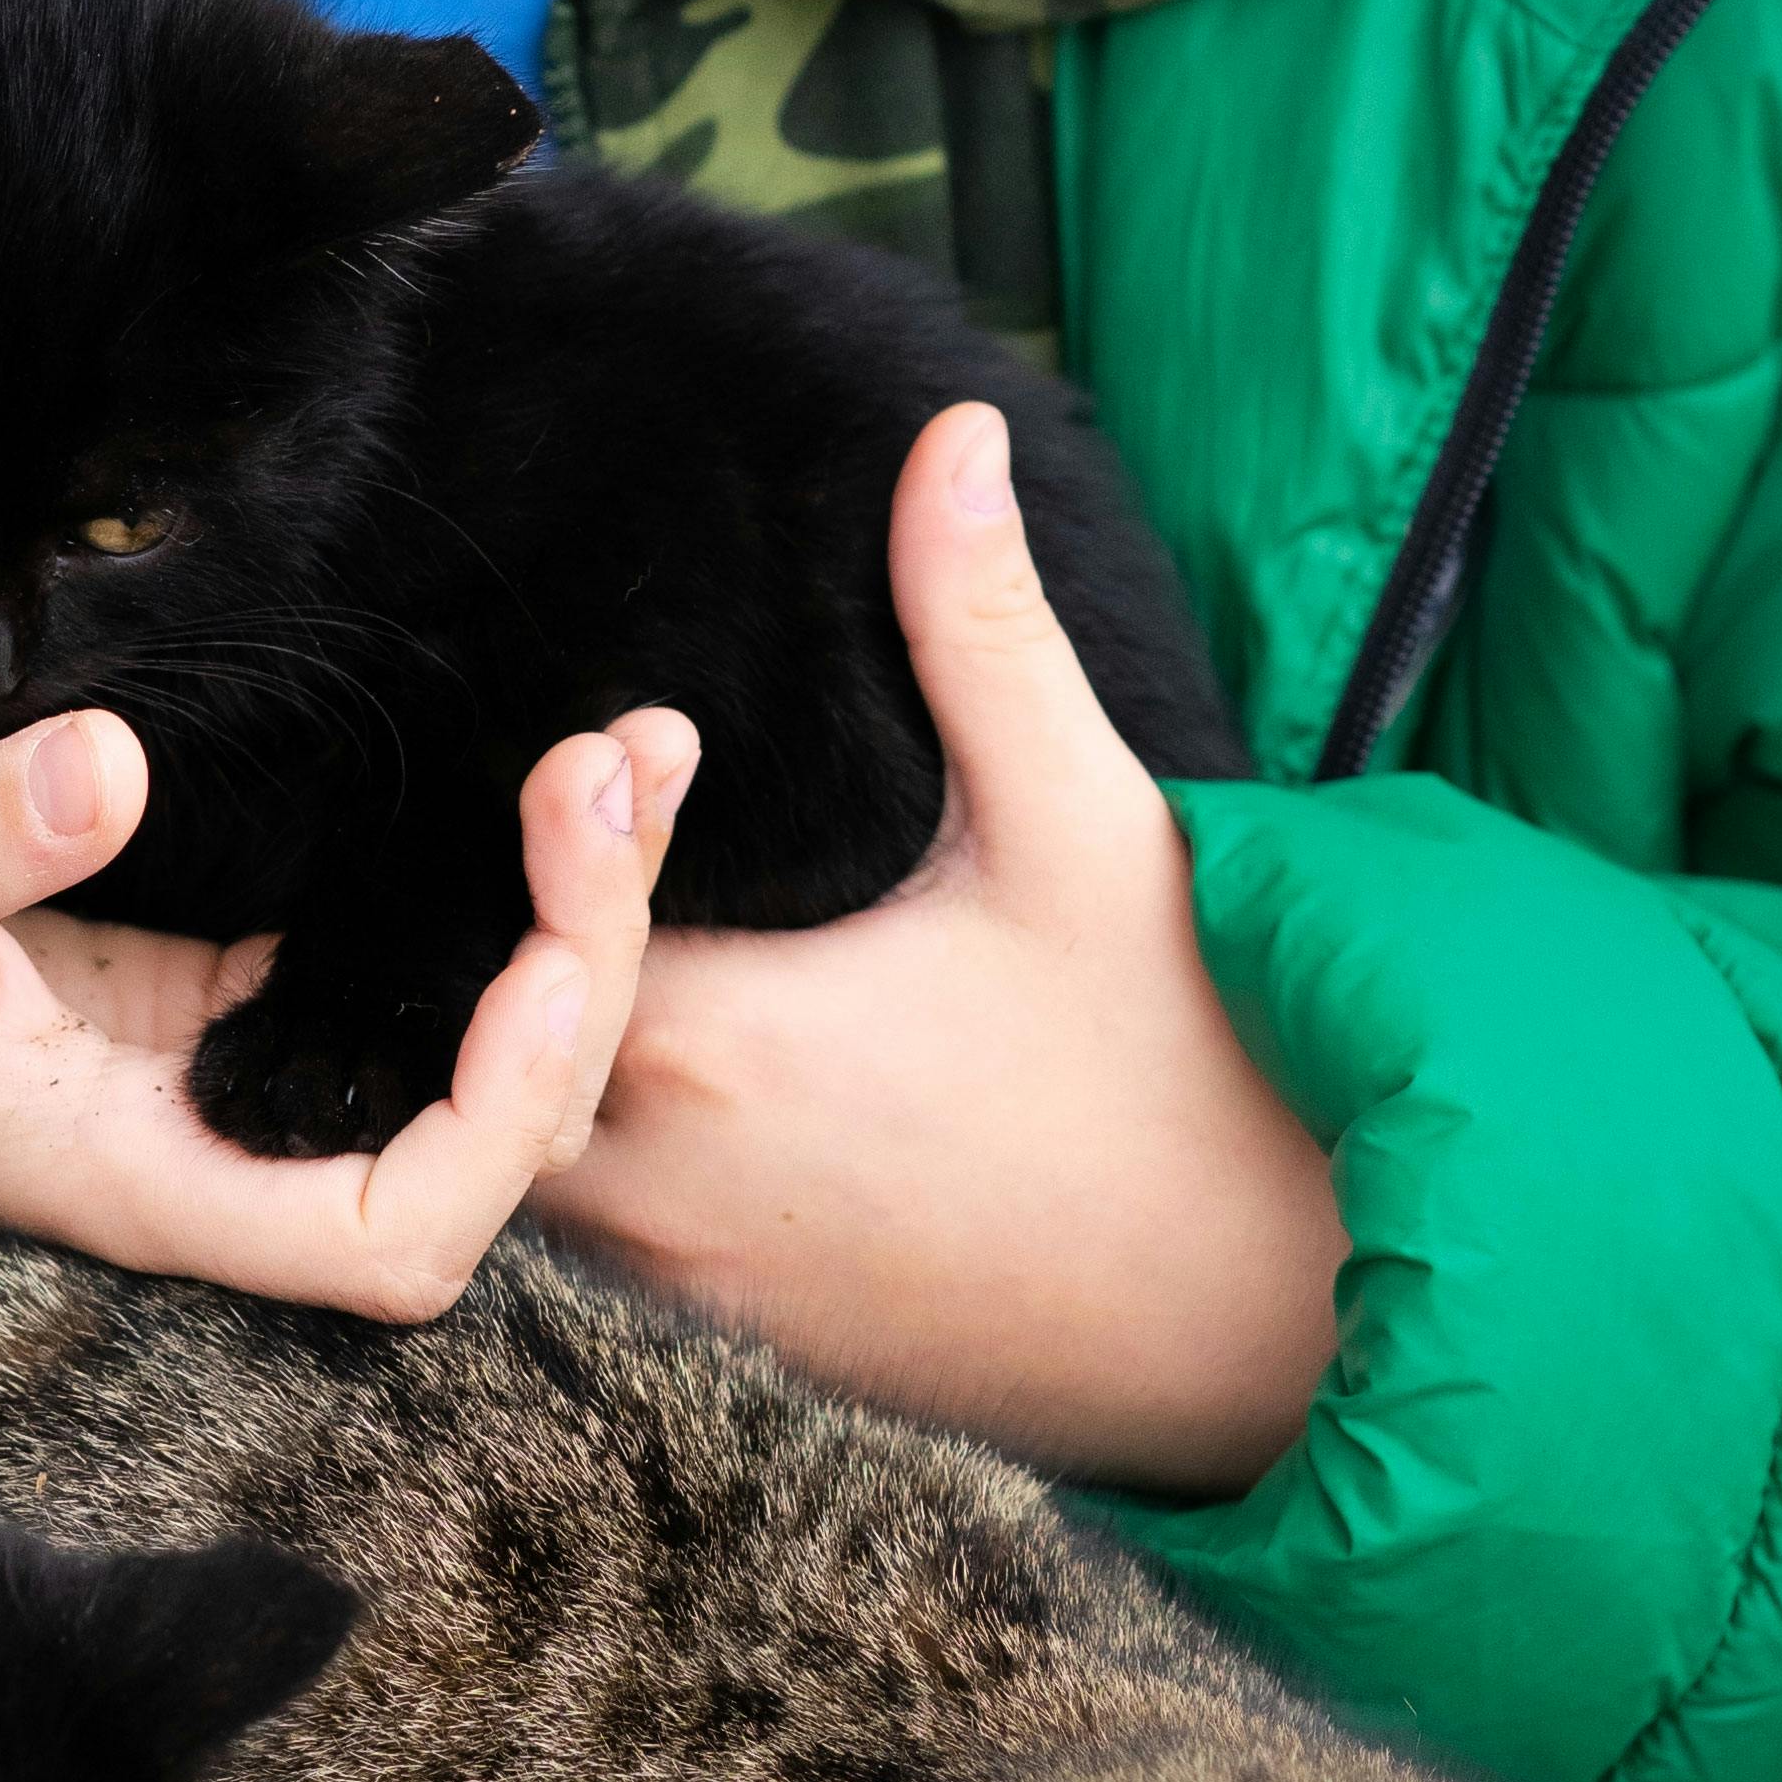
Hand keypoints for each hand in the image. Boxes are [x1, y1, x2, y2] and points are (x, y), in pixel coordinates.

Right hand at [0, 702, 696, 1324]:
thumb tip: (102, 760)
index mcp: (152, 1179)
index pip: (393, 1237)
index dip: (498, 1123)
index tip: (542, 957)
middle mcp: (225, 1150)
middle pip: (488, 1139)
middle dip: (585, 968)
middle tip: (616, 770)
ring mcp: (239, 1078)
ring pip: (473, 1050)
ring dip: (572, 918)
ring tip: (627, 752)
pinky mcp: (232, 999)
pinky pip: (410, 970)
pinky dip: (498, 887)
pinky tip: (549, 775)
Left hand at [536, 406, 1343, 1493]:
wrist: (1284, 1316)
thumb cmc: (1187, 1064)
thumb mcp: (1086, 823)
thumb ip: (981, 628)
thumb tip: (955, 431)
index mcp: (719, 1045)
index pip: (535, 927)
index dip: (571, 825)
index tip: (658, 748)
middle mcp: (667, 1185)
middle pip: (498, 1048)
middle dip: (537, 939)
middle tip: (621, 838)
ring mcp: (699, 1288)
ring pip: (535, 1161)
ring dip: (563, 1051)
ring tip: (636, 938)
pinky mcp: (750, 1350)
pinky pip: (611, 1245)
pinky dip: (614, 1153)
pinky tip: (694, 1070)